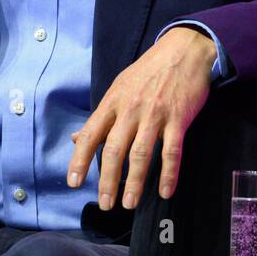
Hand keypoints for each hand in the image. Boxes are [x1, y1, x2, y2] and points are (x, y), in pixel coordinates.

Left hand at [67, 26, 215, 209]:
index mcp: (113, 102)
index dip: (79, 160)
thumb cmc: (148, 72)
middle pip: (114, 150)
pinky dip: (169, 174)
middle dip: (108, 180)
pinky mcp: (178, 119)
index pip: (91, 134)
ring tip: (129, 204)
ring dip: (135, 181)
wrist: (183, 51)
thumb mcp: (119, 88)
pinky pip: (172, 151)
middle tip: (105, 204)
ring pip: (141, 154)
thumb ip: (101, 116)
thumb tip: (77, 137)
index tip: (73, 182)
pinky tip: (165, 191)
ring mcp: (155, 115)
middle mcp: (131, 110)